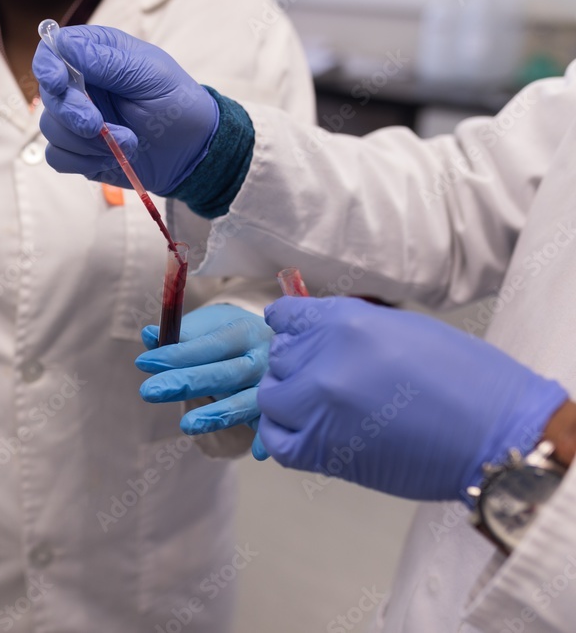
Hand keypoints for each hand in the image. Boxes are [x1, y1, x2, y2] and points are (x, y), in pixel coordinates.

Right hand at [33, 25, 217, 194]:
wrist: (191, 151)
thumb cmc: (177, 103)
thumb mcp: (148, 74)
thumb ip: (106, 60)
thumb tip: (63, 44)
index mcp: (96, 55)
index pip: (53, 52)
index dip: (48, 66)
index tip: (58, 83)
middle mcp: (81, 85)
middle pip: (49, 96)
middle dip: (71, 114)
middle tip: (96, 126)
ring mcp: (77, 120)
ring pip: (51, 129)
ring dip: (87, 142)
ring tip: (126, 142)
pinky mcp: (78, 151)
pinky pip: (58, 157)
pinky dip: (83, 161)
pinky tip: (111, 158)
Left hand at [135, 304, 271, 456]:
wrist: (274, 345)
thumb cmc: (229, 335)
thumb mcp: (208, 326)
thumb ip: (179, 334)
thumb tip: (148, 335)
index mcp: (245, 331)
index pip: (209, 345)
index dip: (176, 355)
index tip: (143, 362)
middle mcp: (264, 358)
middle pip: (226, 374)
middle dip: (186, 383)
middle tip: (147, 392)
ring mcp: (272, 386)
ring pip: (247, 402)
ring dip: (218, 415)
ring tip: (185, 425)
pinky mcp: (277, 410)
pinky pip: (272, 425)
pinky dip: (268, 439)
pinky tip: (257, 452)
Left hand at [258, 297, 568, 501]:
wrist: (496, 434)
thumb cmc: (466, 379)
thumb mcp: (403, 328)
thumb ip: (351, 328)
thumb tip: (317, 332)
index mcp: (345, 322)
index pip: (287, 317)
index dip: (289, 327)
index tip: (291, 333)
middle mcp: (323, 360)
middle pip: (279, 357)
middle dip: (295, 364)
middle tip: (320, 376)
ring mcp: (318, 406)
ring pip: (271, 397)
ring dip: (287, 399)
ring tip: (315, 405)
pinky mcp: (321, 450)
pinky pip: (276, 441)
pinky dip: (283, 436)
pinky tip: (305, 432)